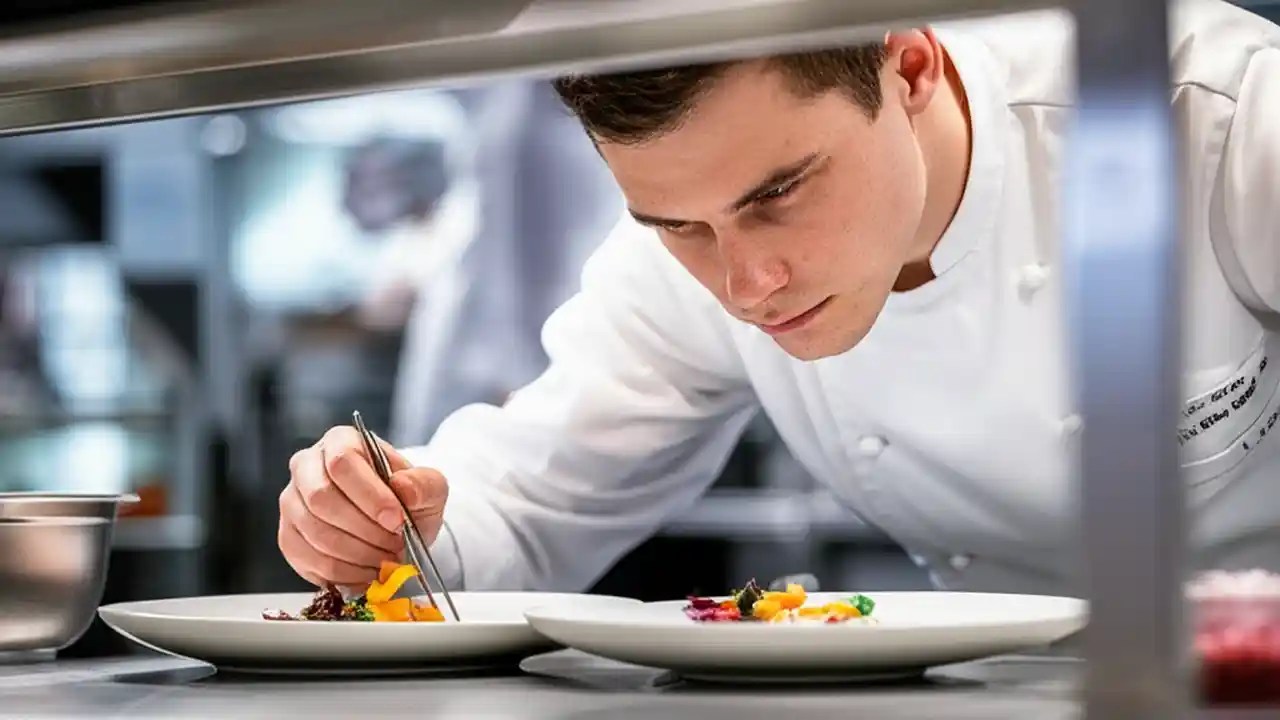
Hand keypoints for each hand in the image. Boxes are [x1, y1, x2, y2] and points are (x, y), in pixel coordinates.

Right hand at [278, 426, 448, 587]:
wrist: (394, 525)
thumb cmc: (407, 499)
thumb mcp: (429, 488)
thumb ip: (424, 484)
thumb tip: (403, 487)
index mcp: (340, 442)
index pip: (342, 463)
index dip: (370, 495)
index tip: (396, 520)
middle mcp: (306, 467)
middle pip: (322, 498)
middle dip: (364, 530)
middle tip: (394, 545)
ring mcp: (292, 503)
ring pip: (314, 532)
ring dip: (356, 553)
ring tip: (385, 559)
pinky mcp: (288, 537)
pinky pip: (307, 559)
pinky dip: (342, 572)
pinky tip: (367, 572)